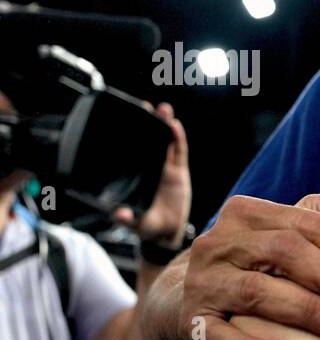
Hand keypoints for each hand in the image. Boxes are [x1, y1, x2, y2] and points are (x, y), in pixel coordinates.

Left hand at [112, 102, 190, 245]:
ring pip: (164, 142)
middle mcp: (146, 168)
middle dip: (146, 122)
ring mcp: (163, 169)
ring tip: (164, 110)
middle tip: (145, 106)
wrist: (170, 234)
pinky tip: (175, 126)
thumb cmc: (147, 227)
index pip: (130, 151)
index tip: (124, 118)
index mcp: (133, 176)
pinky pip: (179, 152)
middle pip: (147, 140)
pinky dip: (178, 139)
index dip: (129, 134)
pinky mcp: (179, 173)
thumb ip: (128, 219)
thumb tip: (119, 215)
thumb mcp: (137, 223)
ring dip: (164, 125)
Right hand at [182, 184, 319, 339]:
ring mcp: (201, 283)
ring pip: (256, 291)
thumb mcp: (290, 233)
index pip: (306, 224)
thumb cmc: (260, 269)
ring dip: (306, 311)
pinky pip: (220, 338)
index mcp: (247, 214)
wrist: (189, 311)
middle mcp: (218, 242)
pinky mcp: (190, 324)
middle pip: (283, 251)